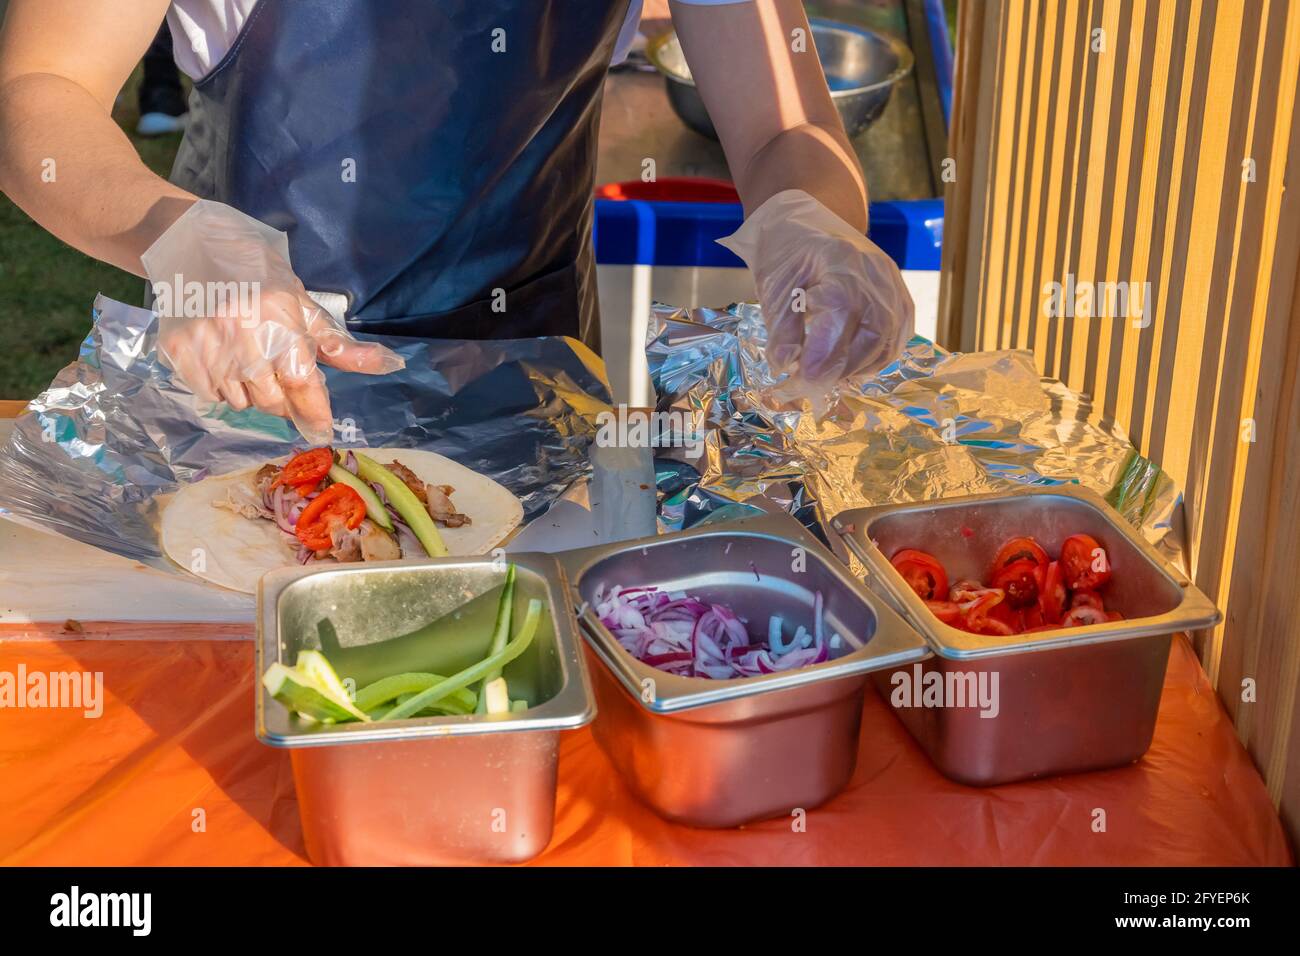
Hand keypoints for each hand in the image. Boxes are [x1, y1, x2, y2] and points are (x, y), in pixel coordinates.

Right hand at [141, 200, 402, 442]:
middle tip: (287, 388)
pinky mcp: (177, 350)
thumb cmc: (257, 272)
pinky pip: (210, 394)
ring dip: (254, 395)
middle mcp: (240, 333)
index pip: (300, 381)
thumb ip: (337, 344)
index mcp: (277, 317)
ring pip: (240, 402)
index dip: (314, 412)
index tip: (322, 430)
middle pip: (271, 400)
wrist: (193, 244)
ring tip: (254, 366)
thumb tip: (386, 365)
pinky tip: (228, 364)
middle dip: (286, 403)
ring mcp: (205, 343)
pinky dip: (224, 389)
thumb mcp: (302, 303)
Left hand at [719, 189, 912, 384]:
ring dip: (855, 369)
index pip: (843, 312)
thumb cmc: (786, 249)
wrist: (807, 218)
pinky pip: (895, 341)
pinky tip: (846, 368)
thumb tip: (786, 367)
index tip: (801, 379)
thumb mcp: (773, 284)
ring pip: (887, 343)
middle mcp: (877, 274)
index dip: (825, 352)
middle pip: (872, 334)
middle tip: (808, 386)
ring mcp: (893, 287)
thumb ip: (781, 327)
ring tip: (824, 377)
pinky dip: (871, 362)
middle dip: (838, 370)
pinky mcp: (900, 300)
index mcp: (842, 260)